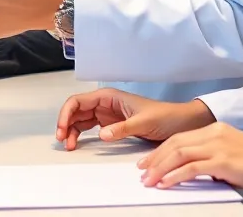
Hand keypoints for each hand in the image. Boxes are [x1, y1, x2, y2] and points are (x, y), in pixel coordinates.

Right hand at [56, 89, 215, 150]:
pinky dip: (80, 135)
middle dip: (65, 123)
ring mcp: (106, 114)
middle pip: (76, 110)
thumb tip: (101, 135)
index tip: (63, 129)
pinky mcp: (110, 124)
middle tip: (63, 142)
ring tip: (69, 146)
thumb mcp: (143, 122)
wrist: (180, 123)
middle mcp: (104, 103)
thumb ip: (122, 128)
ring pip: (80, 120)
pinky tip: (77, 144)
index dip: (66, 113)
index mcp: (109, 96)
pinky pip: (89, 128)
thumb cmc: (163, 117)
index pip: (79, 101)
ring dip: (71, 131)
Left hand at [138, 123, 242, 191]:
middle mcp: (213, 133)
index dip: (161, 150)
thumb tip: (193, 171)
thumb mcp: (231, 154)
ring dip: (160, 168)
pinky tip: (165, 183)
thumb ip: (212, 157)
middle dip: (155, 158)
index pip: (180, 137)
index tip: (148, 161)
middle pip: (175, 143)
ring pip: (179, 153)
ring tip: (148, 180)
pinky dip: (175, 175)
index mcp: (215, 129)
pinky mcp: (223, 161)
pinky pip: (192, 167)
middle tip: (142, 171)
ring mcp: (218, 146)